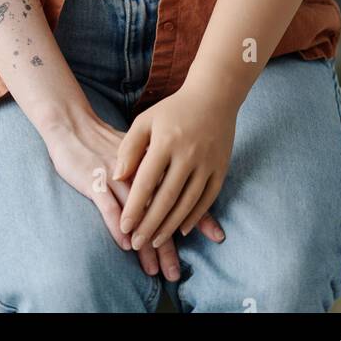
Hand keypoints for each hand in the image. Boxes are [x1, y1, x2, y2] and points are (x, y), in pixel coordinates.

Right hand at [44, 108, 224, 281]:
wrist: (74, 125)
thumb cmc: (106, 142)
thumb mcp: (138, 150)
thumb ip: (159, 167)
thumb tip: (185, 190)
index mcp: (154, 160)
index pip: (180, 190)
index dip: (197, 214)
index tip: (216, 236)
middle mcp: (139, 168)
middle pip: (160, 208)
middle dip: (168, 243)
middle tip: (175, 271)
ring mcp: (116, 175)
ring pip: (136, 212)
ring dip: (146, 241)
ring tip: (153, 269)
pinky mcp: (94, 179)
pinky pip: (108, 205)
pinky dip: (117, 225)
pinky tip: (125, 244)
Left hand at [113, 84, 236, 249]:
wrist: (214, 96)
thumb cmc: (173, 109)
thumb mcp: (145, 120)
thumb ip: (129, 148)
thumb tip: (119, 177)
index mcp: (165, 141)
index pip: (146, 181)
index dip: (134, 207)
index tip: (124, 226)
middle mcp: (188, 154)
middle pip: (166, 198)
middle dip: (150, 225)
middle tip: (137, 244)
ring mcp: (207, 162)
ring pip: (187, 203)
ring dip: (170, 226)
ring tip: (155, 241)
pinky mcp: (221, 168)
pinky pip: (208, 199)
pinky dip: (195, 217)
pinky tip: (181, 229)